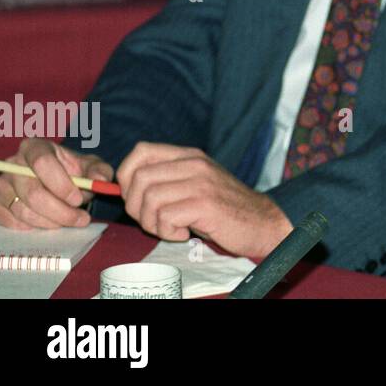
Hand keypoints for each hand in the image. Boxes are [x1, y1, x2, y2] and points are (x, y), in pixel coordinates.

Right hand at [0, 138, 112, 229]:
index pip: (42, 163)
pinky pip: (9, 221)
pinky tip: (48, 224)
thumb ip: (99, 171)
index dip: (61, 184)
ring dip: (49, 222)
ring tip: (69, 221)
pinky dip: (32, 227)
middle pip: (32, 192)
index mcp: (36, 147)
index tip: (78, 199)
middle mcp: (13, 163)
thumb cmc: (74, 172)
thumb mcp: (91, 167)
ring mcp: (1, 184)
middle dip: (59, 211)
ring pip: (21, 210)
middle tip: (80, 219)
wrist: (56, 182)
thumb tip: (100, 180)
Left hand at [116, 142, 291, 259]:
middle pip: (139, 178)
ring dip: (151, 223)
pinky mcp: (205, 204)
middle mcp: (194, 164)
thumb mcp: (196, 182)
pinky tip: (184, 234)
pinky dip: (168, 233)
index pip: (141, 151)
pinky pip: (165, 217)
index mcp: (189, 156)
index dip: (126, 175)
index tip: (134, 196)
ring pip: (149, 199)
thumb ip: (167, 178)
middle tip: (153, 220)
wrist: (261, 221)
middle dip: (135, 207)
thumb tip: (124, 186)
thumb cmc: (223, 207)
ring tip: (170, 229)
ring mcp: (200, 183)